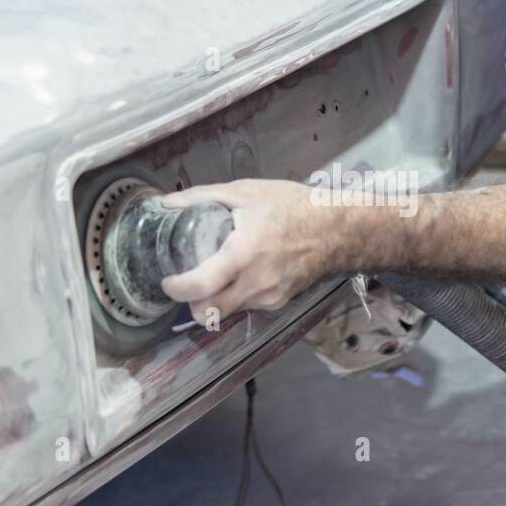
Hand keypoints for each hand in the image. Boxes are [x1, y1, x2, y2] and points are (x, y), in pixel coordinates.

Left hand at [159, 179, 337, 322]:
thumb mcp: (246, 192)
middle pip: (208, 313)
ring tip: (216, 274)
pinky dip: (238, 296)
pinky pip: (247, 306)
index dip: (176, 289)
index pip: (200, 286)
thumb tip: (166, 203)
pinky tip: (244, 274)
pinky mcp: (279, 302)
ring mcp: (269, 297)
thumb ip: (203, 197)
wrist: (338, 229)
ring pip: (228, 311)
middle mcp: (255, 283)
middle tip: (186, 284)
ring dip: (215, 299)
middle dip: (191, 304)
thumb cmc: (293, 206)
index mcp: (244, 254)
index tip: (168, 280)